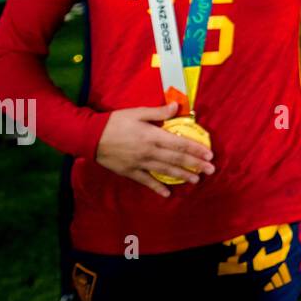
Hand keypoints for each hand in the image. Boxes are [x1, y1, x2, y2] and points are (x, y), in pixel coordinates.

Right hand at [94, 102, 215, 198]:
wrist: (89, 137)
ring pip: (165, 171)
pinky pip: (146, 181)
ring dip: (182, 176)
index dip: (196, 149)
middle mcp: (149, 152)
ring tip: (196, 180)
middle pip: (176, 159)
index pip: (180, 143)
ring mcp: (140, 163)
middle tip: (211, 170)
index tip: (209, 154)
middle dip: (195, 165)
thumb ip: (158, 112)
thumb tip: (177, 106)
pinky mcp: (130, 172)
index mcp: (152, 136)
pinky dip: (157, 188)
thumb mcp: (137, 112)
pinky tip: (168, 193)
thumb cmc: (114, 122)